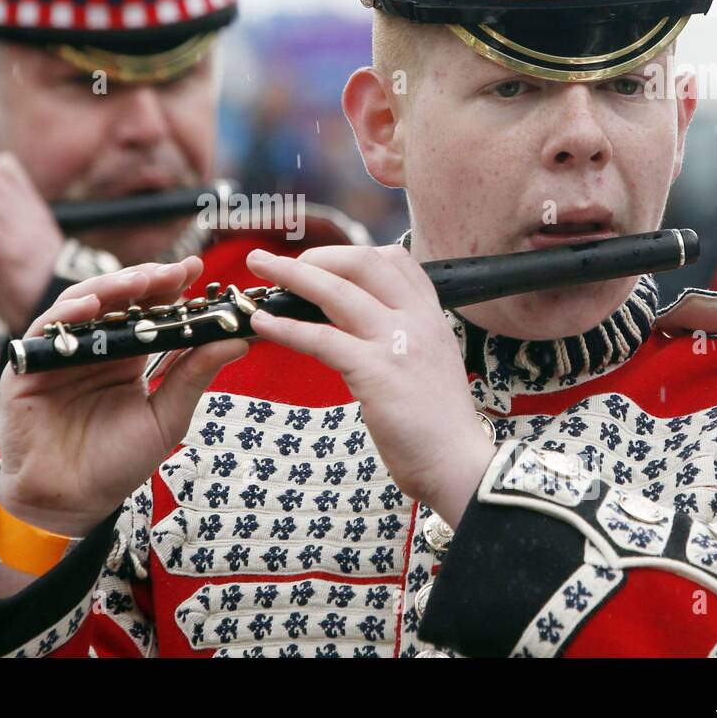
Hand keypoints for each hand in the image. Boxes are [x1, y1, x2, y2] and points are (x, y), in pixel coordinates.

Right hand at [0, 257, 248, 537]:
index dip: (170, 287)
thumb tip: (237, 340)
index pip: (148, 309)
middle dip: (147, 280)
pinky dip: (68, 312)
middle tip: (174, 270)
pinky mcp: (29, 365)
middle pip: (118, 298)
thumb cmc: (117, 465)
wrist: (70, 504)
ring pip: (84, 303)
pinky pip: (47, 328)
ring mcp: (61, 352)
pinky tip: (90, 304)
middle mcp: (94, 347)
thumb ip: (194, 376)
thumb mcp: (166, 418)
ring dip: (111, 287)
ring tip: (141, 281)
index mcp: (127, 357)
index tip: (194, 268)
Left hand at [245, 244, 494, 524]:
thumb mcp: (431, 360)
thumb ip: (403, 334)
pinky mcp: (375, 372)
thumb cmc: (438, 423)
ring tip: (258, 268)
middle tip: (277, 264)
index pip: (393, 259)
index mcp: (430, 314)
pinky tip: (264, 324)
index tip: (319, 262)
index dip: (350, 253)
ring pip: (336, 291)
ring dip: (290, 275)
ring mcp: (395, 342)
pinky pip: (322, 338)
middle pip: (361, 262)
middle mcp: (416, 319)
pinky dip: (287, 326)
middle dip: (314, 255)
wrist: (458, 464)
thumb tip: (359, 323)